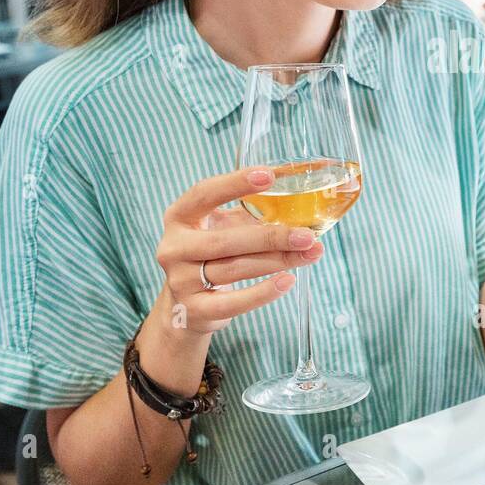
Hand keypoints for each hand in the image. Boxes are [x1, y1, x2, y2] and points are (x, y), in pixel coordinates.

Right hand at [154, 166, 323, 335]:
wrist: (186, 305)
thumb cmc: (213, 254)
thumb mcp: (223, 227)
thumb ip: (251, 212)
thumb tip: (302, 199)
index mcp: (179, 217)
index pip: (204, 193)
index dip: (235, 183)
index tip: (270, 175)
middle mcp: (174, 248)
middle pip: (226, 240)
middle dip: (271, 236)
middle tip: (307, 235)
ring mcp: (180, 281)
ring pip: (235, 269)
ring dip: (277, 261)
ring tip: (310, 253)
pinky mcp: (195, 310)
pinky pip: (233, 302)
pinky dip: (263, 292)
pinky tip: (288, 280)